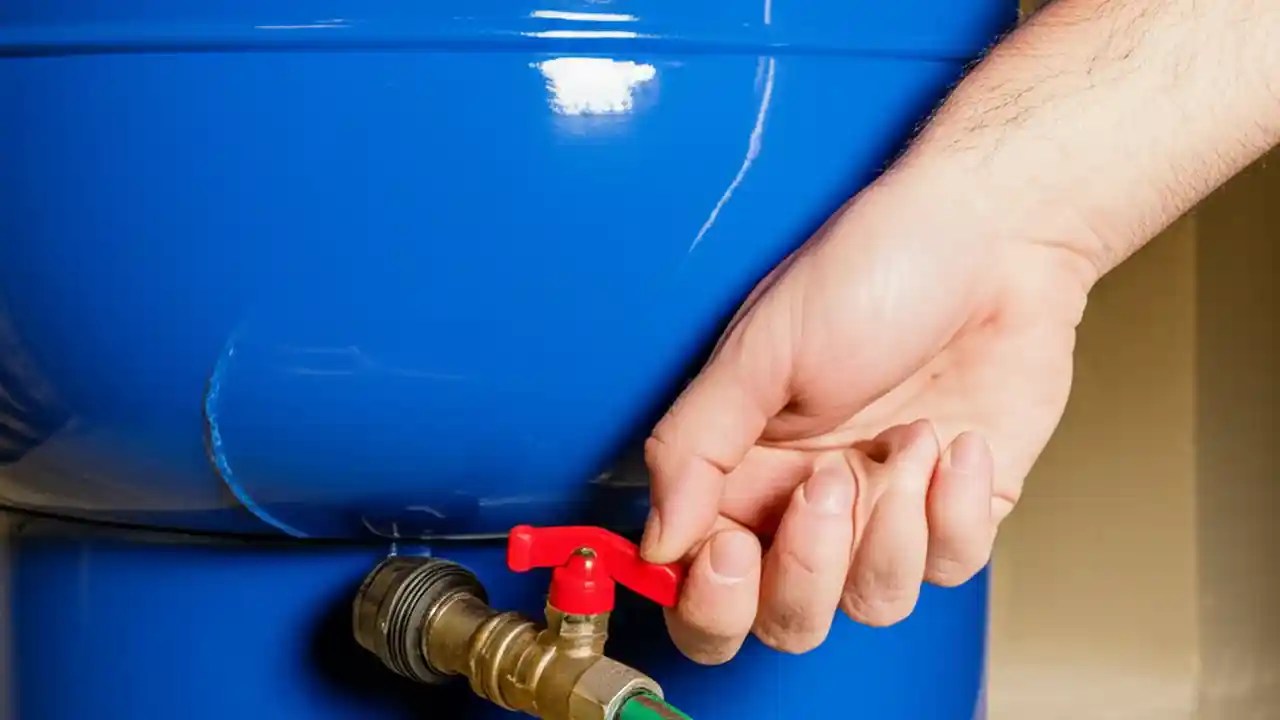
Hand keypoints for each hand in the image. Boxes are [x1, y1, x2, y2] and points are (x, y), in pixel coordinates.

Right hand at [640, 166, 1093, 663]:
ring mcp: (885, 513)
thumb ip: (694, 448)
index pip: (699, 584)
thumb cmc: (871, 271)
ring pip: (872, 604)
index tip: (727, 551)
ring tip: (905, 441)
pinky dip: (957, 510)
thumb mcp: (761, 351)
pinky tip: (958, 444)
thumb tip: (654, 543)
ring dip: (890, 531)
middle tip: (824, 490)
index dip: (708, 598)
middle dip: (804, 572)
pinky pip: (953, 565)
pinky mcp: (960, 511)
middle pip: (782, 620)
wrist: (992, 239)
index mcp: (743, 469)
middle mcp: (807, 504)